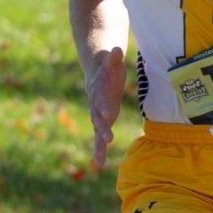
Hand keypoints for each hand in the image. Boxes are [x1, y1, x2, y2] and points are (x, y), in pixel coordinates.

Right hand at [84, 44, 124, 167]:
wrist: (97, 75)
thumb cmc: (108, 68)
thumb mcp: (112, 62)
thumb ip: (113, 58)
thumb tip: (116, 48)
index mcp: (98, 93)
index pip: (101, 100)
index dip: (104, 107)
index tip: (109, 114)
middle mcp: (96, 107)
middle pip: (98, 119)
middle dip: (103, 129)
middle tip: (108, 139)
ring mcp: (98, 116)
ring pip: (97, 133)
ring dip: (99, 146)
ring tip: (99, 161)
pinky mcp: (102, 122)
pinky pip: (100, 138)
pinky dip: (100, 150)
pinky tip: (99, 164)